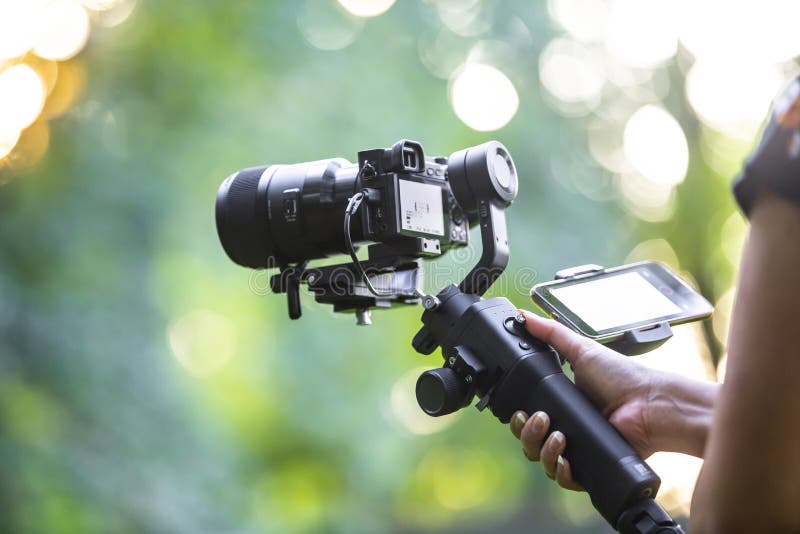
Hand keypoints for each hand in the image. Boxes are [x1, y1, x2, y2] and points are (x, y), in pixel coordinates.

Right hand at [509, 310, 660, 490]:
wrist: (651, 403)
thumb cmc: (624, 377)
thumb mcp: (582, 349)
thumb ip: (550, 333)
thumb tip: (524, 317)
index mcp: (560, 405)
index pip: (526, 418)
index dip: (518, 417)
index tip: (519, 409)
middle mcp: (566, 429)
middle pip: (528, 441)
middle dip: (526, 431)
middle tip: (541, 418)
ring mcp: (577, 450)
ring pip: (542, 460)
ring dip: (542, 448)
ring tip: (559, 434)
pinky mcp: (590, 469)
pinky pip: (564, 479)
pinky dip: (560, 470)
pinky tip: (565, 456)